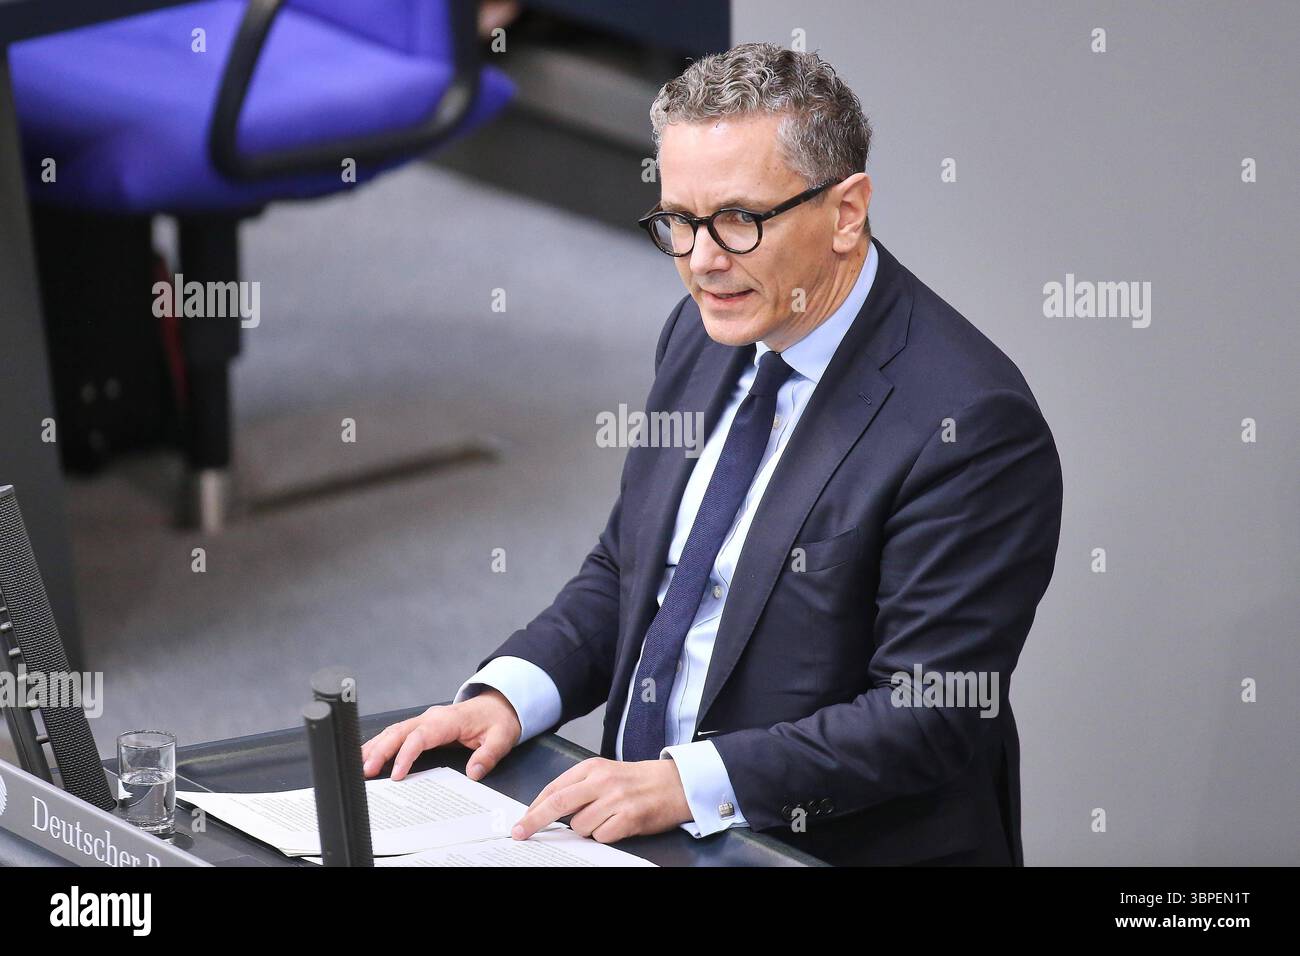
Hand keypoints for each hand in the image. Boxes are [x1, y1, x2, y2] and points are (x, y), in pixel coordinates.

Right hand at [361, 689, 521, 781]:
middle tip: (365, 770)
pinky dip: (380, 743)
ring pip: (393, 731)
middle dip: (380, 750)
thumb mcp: (501, 738)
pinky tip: (368, 755)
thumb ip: (488, 755)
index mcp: (448, 720)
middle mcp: (432, 718)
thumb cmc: (497, 720)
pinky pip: (397, 733)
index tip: (396, 773)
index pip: (421, 736)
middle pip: (399, 732)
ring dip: (375, 747)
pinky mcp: (422, 726)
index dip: (406, 754)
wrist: (499, 704)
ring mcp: (424, 720)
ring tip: (359, 765)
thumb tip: (474, 772)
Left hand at [511, 757, 692, 842]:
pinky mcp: (630, 817)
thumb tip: (547, 810)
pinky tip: (618, 824)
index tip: (521, 821)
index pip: (554, 788)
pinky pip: (602, 836)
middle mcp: (602, 781)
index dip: (534, 807)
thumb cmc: (636, 781)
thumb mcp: (604, 774)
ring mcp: (616, 799)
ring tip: (607, 818)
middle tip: (520, 832)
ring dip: (587, 829)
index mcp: (592, 767)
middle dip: (535, 821)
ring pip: (580, 826)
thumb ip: (578, 788)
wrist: (674, 784)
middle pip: (558, 803)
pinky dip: (605, 835)